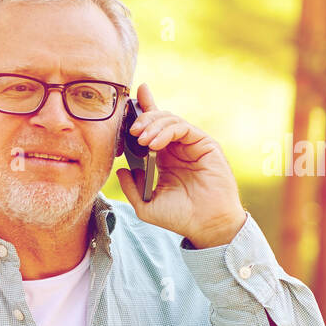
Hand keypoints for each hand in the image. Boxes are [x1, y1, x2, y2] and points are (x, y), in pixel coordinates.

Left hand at [116, 83, 246, 248]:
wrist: (206, 224)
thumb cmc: (179, 217)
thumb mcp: (146, 205)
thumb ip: (131, 188)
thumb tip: (120, 170)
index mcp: (163, 158)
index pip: (151, 129)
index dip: (141, 111)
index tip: (128, 101)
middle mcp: (177, 148)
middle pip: (159, 119)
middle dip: (143, 118)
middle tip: (131, 129)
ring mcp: (191, 145)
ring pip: (170, 120)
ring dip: (152, 126)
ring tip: (141, 140)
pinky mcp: (204, 144)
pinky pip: (183, 128)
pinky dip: (166, 131)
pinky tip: (154, 144)